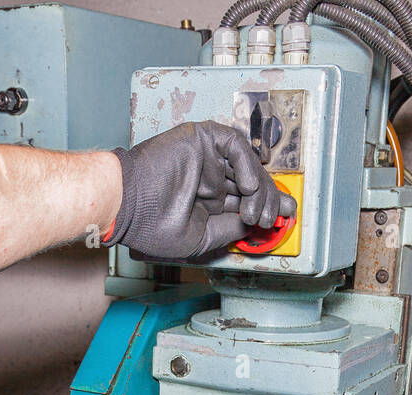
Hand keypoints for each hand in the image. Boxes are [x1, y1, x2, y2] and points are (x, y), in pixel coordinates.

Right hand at [102, 120, 295, 259]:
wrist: (128, 206)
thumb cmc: (153, 226)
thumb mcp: (202, 238)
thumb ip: (231, 228)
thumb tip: (256, 223)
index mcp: (207, 199)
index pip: (245, 198)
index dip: (266, 206)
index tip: (284, 219)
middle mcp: (209, 175)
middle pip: (251, 181)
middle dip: (270, 199)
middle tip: (276, 217)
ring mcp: (206, 156)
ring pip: (247, 164)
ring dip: (259, 188)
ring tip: (257, 212)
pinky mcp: (201, 138)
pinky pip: (234, 144)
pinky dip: (247, 164)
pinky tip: (246, 186)